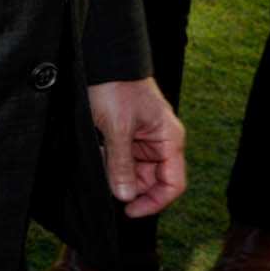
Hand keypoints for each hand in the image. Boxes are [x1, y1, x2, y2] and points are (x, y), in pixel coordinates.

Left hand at [87, 77, 185, 218]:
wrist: (102, 59)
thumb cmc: (115, 87)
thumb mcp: (117, 127)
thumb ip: (121, 163)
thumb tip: (125, 196)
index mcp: (169, 140)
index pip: (173, 184)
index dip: (154, 202)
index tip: (129, 212)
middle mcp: (160, 142)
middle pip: (152, 180)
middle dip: (130, 186)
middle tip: (106, 182)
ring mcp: (143, 138)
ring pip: (134, 170)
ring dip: (116, 172)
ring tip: (100, 157)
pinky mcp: (126, 134)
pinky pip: (120, 157)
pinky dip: (108, 160)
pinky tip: (97, 151)